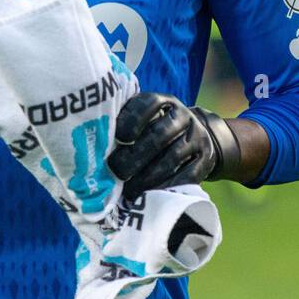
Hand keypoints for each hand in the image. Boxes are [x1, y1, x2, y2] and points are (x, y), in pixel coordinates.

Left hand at [107, 92, 241, 199]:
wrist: (198, 138)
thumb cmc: (158, 131)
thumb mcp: (148, 120)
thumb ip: (126, 123)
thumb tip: (93, 142)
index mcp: (165, 102)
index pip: (149, 104)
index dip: (132, 119)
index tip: (119, 138)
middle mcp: (183, 116)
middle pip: (159, 134)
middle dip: (134, 156)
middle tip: (116, 172)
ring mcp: (197, 137)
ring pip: (171, 158)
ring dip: (148, 177)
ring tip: (129, 191)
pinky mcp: (205, 159)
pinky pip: (187, 175)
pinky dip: (167, 186)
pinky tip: (151, 196)